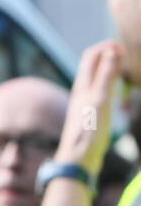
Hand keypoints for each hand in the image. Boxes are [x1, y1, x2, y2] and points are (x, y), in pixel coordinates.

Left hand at [55, 40, 123, 175]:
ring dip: (109, 68)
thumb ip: (106, 75)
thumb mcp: (100, 100)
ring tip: (123, 64)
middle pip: (92, 65)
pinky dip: (110, 84)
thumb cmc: (88, 131)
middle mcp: (82, 92)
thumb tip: (112, 49)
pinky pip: (100, 92)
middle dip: (108, 54)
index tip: (123, 46)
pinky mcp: (91, 114)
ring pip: (96, 78)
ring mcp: (86, 103)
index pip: (90, 56)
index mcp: (82, 86)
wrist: (79, 159)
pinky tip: (116, 89)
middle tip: (125, 52)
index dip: (106, 46)